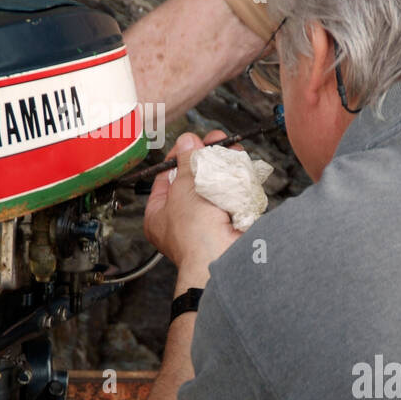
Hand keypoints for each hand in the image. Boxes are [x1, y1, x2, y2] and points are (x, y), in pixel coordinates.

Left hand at [143, 130, 242, 285]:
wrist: (222, 258)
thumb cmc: (193, 233)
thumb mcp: (182, 188)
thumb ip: (185, 162)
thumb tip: (187, 142)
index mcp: (160, 215)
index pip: (166, 178)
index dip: (179, 156)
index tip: (190, 141)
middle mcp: (181, 220)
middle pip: (193, 180)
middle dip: (206, 158)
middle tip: (216, 141)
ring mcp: (206, 222)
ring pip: (215, 186)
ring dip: (224, 166)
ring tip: (231, 149)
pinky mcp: (229, 223)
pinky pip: (232, 196)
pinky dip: (237, 181)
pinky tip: (240, 167)